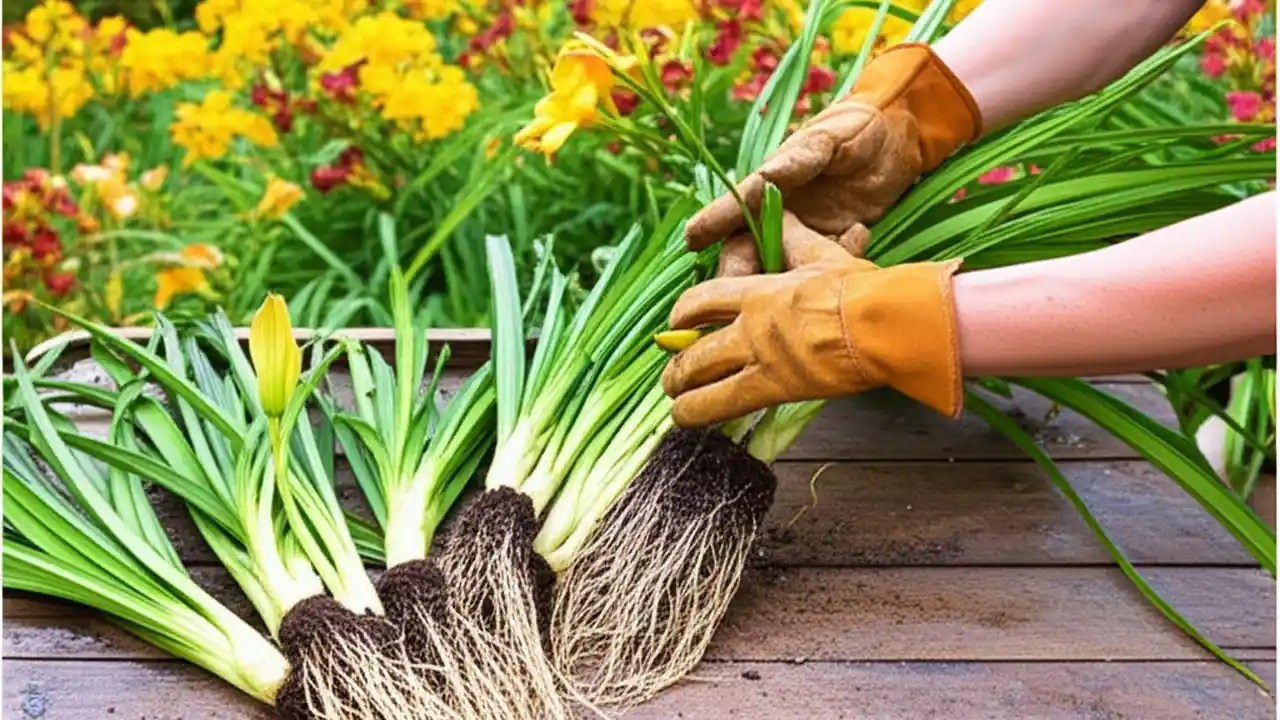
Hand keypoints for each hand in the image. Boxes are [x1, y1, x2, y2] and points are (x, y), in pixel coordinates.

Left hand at [662, 213, 963, 427]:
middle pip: (694, 344)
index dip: (682, 312)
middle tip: (670, 373)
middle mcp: (750, 324)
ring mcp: (759, 357)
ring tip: (675, 400)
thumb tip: (786, 214)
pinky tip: (687, 419)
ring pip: (699, 376)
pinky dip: (698, 413)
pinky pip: (722, 403)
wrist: (884, 323)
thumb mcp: (824, 254)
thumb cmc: (863, 289)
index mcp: (759, 291)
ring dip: (680, 390)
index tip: (677, 321)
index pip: (702, 299)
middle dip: (676, 362)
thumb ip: (797, 239)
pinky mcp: (774, 386)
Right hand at [685, 43, 980, 268]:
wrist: (902, 138)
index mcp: (774, 181)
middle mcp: (782, 211)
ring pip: (784, 267)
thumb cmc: (860, 126)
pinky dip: (838, 260)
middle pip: (751, 250)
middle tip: (748, 296)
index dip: (714, 222)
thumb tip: (765, 175)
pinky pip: (822, 267)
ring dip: (795, 276)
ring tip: (821, 261)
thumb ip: (800, 158)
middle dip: (745, 275)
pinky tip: (860, 232)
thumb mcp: (831, 137)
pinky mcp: (832, 243)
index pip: (738, 205)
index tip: (692, 239)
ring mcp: (806, 231)